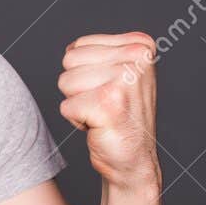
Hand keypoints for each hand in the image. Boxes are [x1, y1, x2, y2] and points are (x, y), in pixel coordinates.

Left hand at [58, 31, 159, 190]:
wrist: (134, 159)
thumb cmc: (121, 117)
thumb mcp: (116, 74)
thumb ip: (96, 54)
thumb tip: (69, 48)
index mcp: (140, 45)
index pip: (79, 46)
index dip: (84, 72)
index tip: (109, 90)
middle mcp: (137, 58)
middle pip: (69, 61)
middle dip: (78, 87)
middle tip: (104, 104)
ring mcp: (124, 80)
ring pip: (65, 82)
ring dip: (77, 103)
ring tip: (102, 113)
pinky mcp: (108, 104)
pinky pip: (66, 106)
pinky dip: (77, 121)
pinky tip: (100, 125)